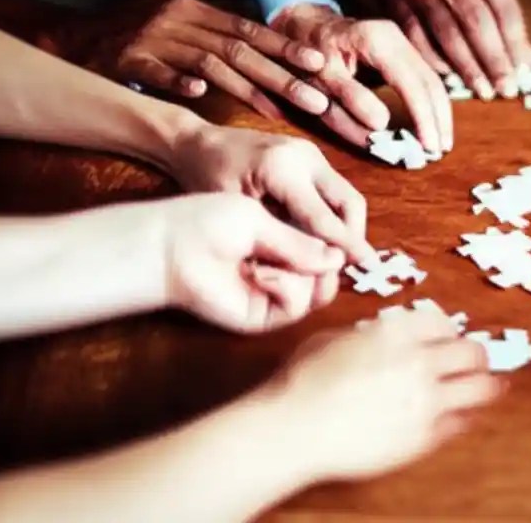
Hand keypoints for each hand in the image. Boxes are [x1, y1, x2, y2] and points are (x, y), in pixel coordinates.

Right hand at [61, 0, 329, 119]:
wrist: (72, 35)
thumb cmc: (132, 29)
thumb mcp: (175, 15)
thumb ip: (214, 25)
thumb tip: (262, 36)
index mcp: (194, 8)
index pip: (250, 29)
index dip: (286, 47)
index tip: (321, 65)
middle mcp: (178, 19)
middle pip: (240, 49)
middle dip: (282, 75)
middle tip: (316, 99)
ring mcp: (153, 39)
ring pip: (210, 63)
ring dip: (248, 89)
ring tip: (281, 111)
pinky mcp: (126, 59)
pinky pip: (157, 72)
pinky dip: (179, 82)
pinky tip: (202, 95)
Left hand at [162, 193, 343, 332]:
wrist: (168, 243)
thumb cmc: (209, 218)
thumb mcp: (261, 220)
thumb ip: (300, 242)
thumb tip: (340, 260)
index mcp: (289, 234)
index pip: (331, 242)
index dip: (348, 245)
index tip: (362, 251)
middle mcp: (288, 263)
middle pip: (333, 270)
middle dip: (330, 262)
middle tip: (324, 256)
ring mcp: (277, 289)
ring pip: (321, 289)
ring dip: (305, 272)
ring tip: (270, 261)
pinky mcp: (263, 313)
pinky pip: (297, 303)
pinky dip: (286, 285)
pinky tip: (259, 272)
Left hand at [167, 122, 373, 260]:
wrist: (197, 144)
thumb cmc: (205, 179)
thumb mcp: (236, 213)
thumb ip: (276, 234)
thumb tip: (313, 262)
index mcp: (282, 169)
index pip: (324, 216)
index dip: (345, 244)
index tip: (366, 266)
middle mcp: (306, 157)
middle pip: (350, 202)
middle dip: (354, 235)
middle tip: (349, 264)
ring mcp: (311, 154)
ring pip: (347, 196)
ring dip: (347, 227)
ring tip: (336, 255)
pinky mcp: (310, 157)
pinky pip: (334, 191)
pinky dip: (335, 216)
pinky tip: (324, 237)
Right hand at [269, 309, 500, 479]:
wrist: (295, 429)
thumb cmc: (304, 383)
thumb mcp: (335, 340)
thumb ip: (370, 338)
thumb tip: (382, 342)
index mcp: (396, 332)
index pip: (442, 322)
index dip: (447, 331)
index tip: (449, 338)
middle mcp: (419, 361)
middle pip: (472, 352)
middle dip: (478, 356)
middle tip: (480, 361)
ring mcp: (426, 400)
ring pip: (480, 388)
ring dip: (488, 385)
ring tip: (494, 386)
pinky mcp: (424, 436)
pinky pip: (460, 423)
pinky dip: (464, 417)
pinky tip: (463, 416)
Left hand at [272, 4, 451, 151]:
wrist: (303, 24)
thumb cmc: (307, 54)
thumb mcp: (321, 77)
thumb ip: (349, 100)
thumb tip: (382, 125)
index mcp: (376, 41)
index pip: (411, 84)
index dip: (423, 118)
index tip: (428, 147)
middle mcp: (395, 37)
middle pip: (430, 82)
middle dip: (438, 119)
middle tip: (440, 151)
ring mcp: (401, 42)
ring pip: (431, 80)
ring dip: (439, 112)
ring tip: (442, 143)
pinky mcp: (401, 51)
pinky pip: (422, 79)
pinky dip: (429, 103)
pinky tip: (433, 123)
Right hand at [363, 0, 530, 99]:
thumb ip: (505, 18)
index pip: (504, 8)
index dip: (517, 44)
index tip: (525, 72)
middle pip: (478, 22)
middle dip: (495, 61)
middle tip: (507, 89)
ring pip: (449, 36)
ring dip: (469, 69)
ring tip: (485, 91)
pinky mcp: (396, 4)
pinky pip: (420, 42)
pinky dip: (438, 64)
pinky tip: (453, 79)